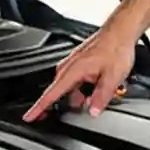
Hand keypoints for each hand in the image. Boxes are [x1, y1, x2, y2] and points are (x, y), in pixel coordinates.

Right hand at [22, 24, 136, 121]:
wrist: (121, 32)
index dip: (39, 108)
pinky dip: (85, 86)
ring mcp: (73, 64)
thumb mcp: (113, 77)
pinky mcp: (79, 63)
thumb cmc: (116, 48)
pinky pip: (76, 81)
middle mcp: (69, 67)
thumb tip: (93, 112)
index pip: (51, 94)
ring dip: (82, 94)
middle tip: (89, 105)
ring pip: (70, 88)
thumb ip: (101, 97)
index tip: (29, 117)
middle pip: (60, 93)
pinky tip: (99, 84)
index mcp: (73, 71)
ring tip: (101, 91)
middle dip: (72, 104)